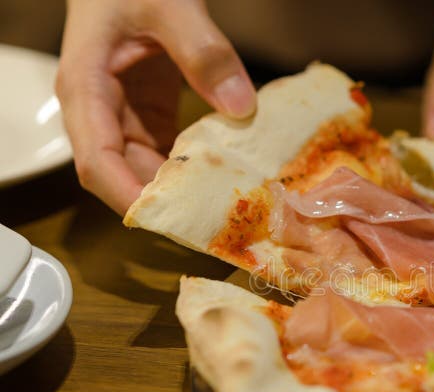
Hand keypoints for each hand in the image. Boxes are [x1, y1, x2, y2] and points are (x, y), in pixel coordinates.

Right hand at [57, 0, 256, 214]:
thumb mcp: (169, 4)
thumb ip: (204, 52)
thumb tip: (242, 108)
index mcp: (86, 88)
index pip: (96, 162)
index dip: (129, 196)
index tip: (169, 219)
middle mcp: (98, 111)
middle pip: (121, 175)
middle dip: (163, 203)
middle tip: (213, 223)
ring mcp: (123, 115)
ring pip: (145, 169)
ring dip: (180, 189)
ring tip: (225, 208)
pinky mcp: (147, 114)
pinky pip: (165, 153)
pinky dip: (191, 168)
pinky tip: (224, 178)